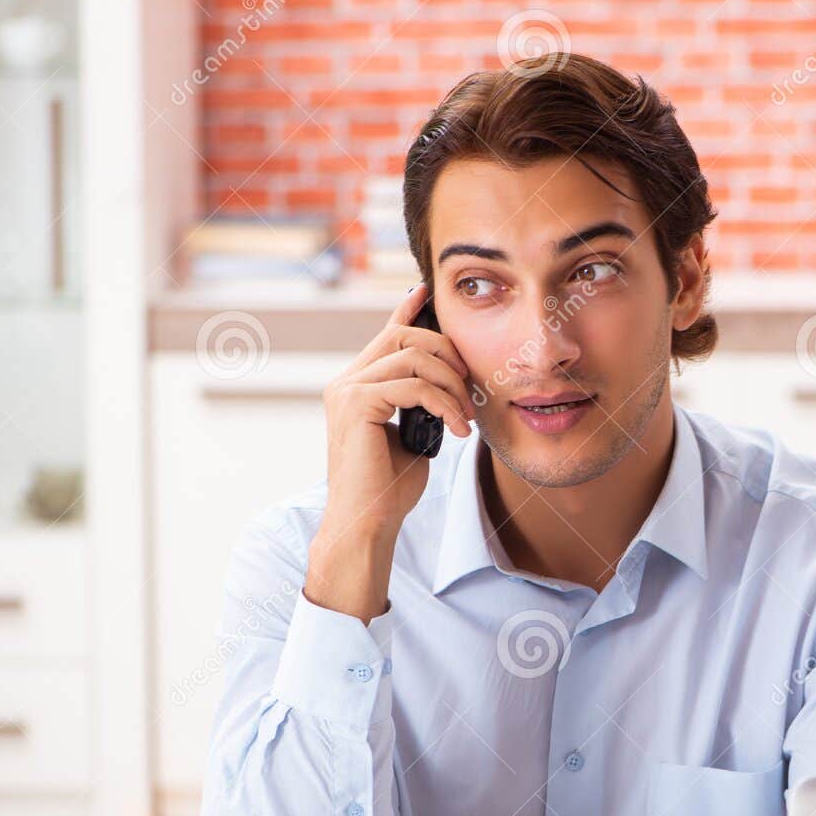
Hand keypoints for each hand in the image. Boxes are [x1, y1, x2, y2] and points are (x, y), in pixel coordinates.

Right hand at [305, 285, 475, 620]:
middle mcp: (346, 382)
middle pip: (403, 335)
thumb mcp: (413, 435)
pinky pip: (414, 385)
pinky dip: (444, 403)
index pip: (385, 334)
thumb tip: (447, 383)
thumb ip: (420, 404)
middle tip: (469, 385)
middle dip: (447, 351)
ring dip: (452, 384)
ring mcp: (347, 391)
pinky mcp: (357, 405)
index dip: (408, 310)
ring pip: (413, 357)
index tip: (428, 293)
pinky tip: (458, 428)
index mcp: (357, 386)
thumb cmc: (390, 488)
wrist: (368, 523)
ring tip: (467, 416)